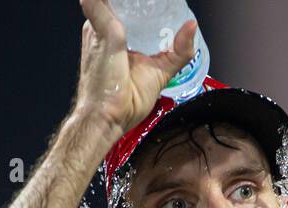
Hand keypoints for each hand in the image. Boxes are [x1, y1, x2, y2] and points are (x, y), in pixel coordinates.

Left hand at [73, 0, 197, 135]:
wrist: (110, 117)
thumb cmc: (100, 83)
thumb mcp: (102, 37)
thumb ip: (99, 11)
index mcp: (105, 27)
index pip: (121, 4)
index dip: (135, 0)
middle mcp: (124, 40)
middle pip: (142, 15)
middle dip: (153, 7)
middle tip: (164, 0)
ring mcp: (142, 55)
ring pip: (160, 32)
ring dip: (169, 21)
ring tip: (175, 7)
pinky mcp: (158, 70)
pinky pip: (176, 53)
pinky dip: (185, 41)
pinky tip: (188, 29)